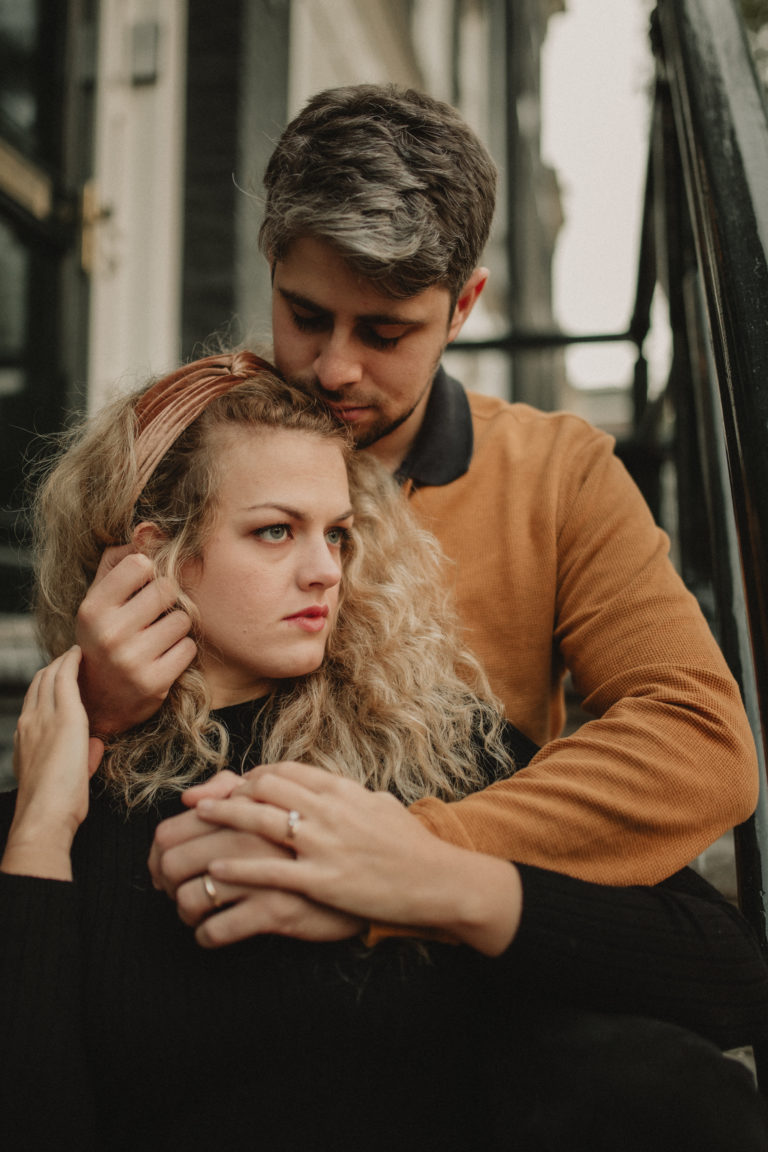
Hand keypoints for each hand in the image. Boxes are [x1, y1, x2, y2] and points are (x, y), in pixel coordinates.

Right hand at [2, 646, 103, 878]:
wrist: (45, 815)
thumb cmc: (58, 806)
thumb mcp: (67, 775)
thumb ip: (81, 756)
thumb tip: (95, 746)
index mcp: (26, 736)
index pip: (36, 699)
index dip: (48, 685)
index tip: (64, 677)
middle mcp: (30, 721)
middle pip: (40, 682)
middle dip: (56, 667)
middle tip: (73, 658)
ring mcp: (45, 717)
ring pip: (51, 675)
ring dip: (64, 661)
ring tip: (78, 652)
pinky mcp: (66, 717)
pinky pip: (66, 678)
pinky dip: (72, 662)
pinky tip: (81, 654)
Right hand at [75, 545, 195, 734]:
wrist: (98, 698)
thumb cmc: (104, 635)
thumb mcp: (99, 598)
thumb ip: (119, 560)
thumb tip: (150, 528)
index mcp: (93, 608)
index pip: (141, 563)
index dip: (148, 573)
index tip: (141, 588)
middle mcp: (109, 634)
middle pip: (168, 589)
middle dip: (166, 600)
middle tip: (153, 616)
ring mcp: (132, 660)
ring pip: (183, 619)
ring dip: (176, 627)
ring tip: (157, 638)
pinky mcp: (155, 682)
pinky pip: (190, 647)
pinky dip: (182, 650)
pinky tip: (163, 657)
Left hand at [196, 762, 522, 955]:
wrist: (437, 879)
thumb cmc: (411, 845)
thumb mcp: (381, 806)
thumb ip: (355, 796)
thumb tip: (342, 790)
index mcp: (341, 790)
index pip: (285, 771)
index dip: (254, 776)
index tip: (236, 785)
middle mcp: (328, 810)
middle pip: (266, 787)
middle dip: (231, 791)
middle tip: (205, 800)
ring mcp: (324, 844)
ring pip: (261, 820)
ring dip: (224, 817)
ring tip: (198, 817)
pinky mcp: (321, 880)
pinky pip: (269, 870)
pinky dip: (238, 867)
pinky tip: (216, 868)